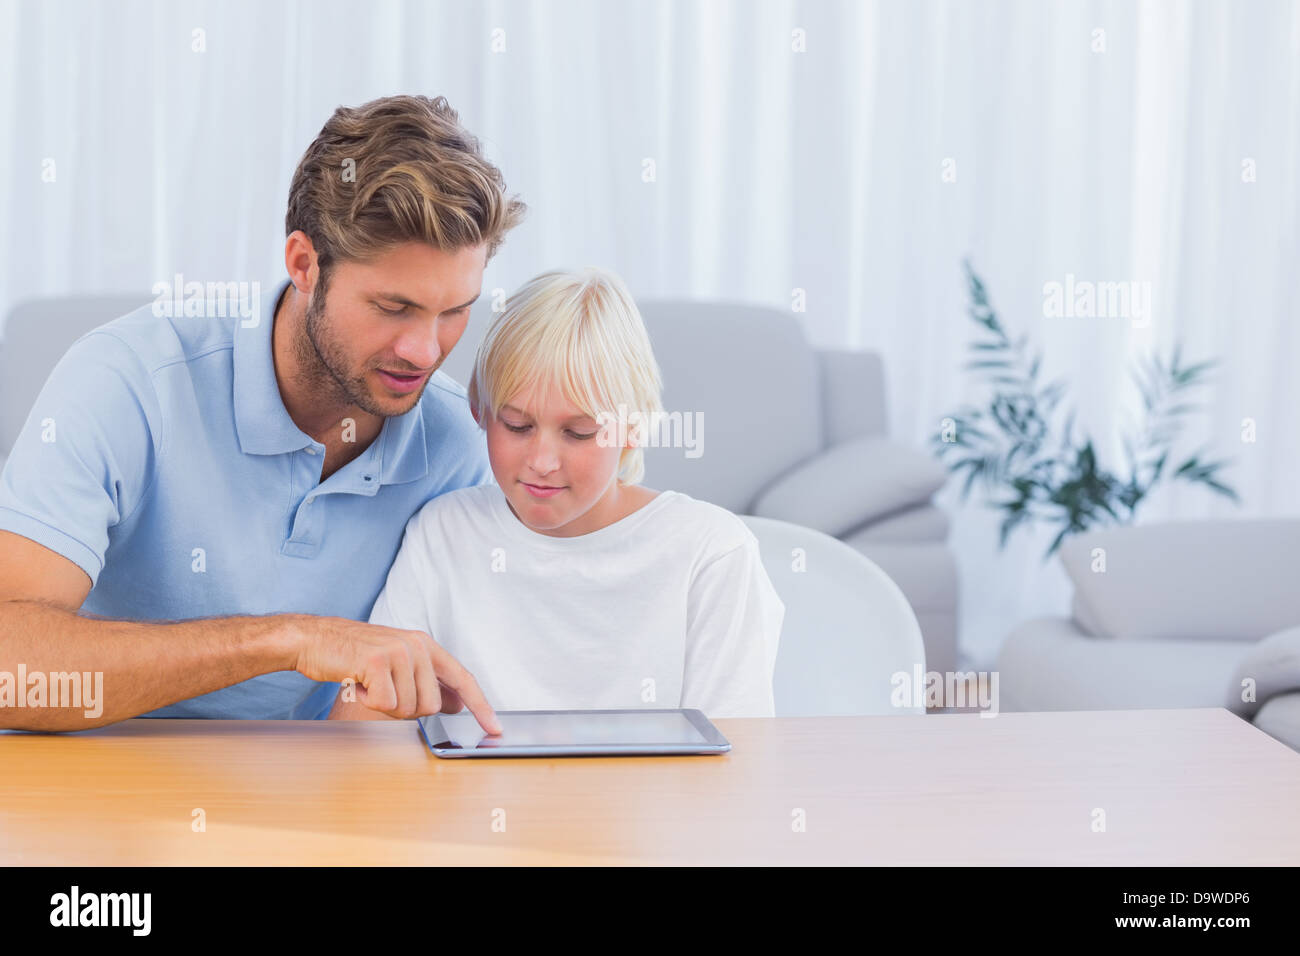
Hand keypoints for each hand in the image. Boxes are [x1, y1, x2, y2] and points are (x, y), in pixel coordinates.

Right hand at [291, 615, 501, 733]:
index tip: (495, 728)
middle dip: (406, 709)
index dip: (481, 706)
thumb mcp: (398, 664)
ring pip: (408, 709)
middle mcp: (417, 645)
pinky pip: (385, 705)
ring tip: (369, 683)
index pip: (463, 679)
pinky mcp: (377, 662)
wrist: (314, 639)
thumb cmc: (354, 656)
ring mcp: (398, 652)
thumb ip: (428, 682)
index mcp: (426, 645)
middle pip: (431, 706)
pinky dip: (368, 701)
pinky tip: (358, 683)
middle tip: (383, 692)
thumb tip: (456, 705)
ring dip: (385, 706)